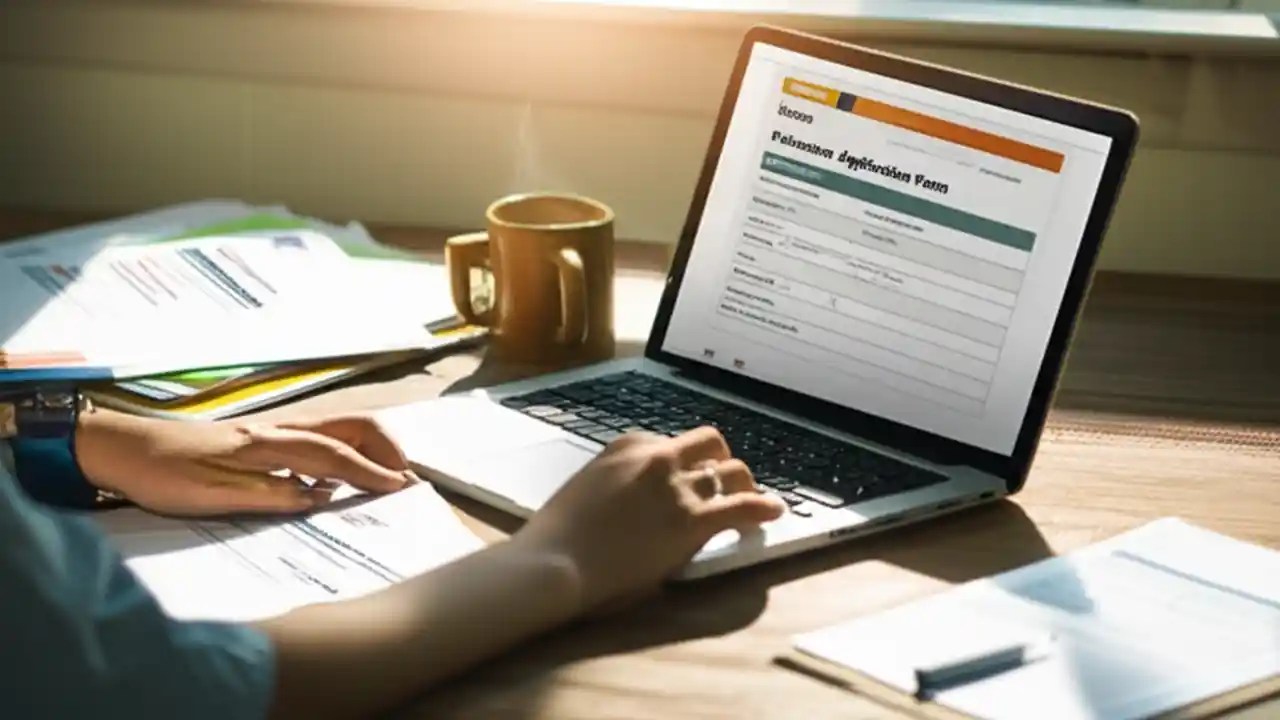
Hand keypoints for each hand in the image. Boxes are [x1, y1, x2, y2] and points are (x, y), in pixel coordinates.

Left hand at [75, 410, 410, 516]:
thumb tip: (319, 498)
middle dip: (385, 446)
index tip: (401, 489)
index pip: (334, 453)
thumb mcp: (210, 496)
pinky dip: (347, 449)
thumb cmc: (161, 474)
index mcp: (266, 443)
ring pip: (338, 425)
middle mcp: (276, 428)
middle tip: (404, 478)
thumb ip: (267, 495)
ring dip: (370, 445)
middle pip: (349, 424)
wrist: (120, 447)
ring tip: (386, 475)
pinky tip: (342, 476)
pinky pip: (320, 434)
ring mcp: (271, 428)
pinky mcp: (262, 435)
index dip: (371, 471)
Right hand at [513, 427, 785, 613]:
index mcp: (627, 444)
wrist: (555, 561)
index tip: (686, 477)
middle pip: (709, 445)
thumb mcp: (586, 488)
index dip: (682, 463)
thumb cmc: (558, 536)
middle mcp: (658, 456)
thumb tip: (634, 500)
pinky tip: (774, 511)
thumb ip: (616, 483)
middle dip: (719, 461)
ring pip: (732, 472)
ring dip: (743, 484)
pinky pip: (743, 506)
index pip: (670, 443)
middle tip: (723, 482)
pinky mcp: (694, 521)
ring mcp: (678, 487)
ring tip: (751, 499)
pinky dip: (763, 507)